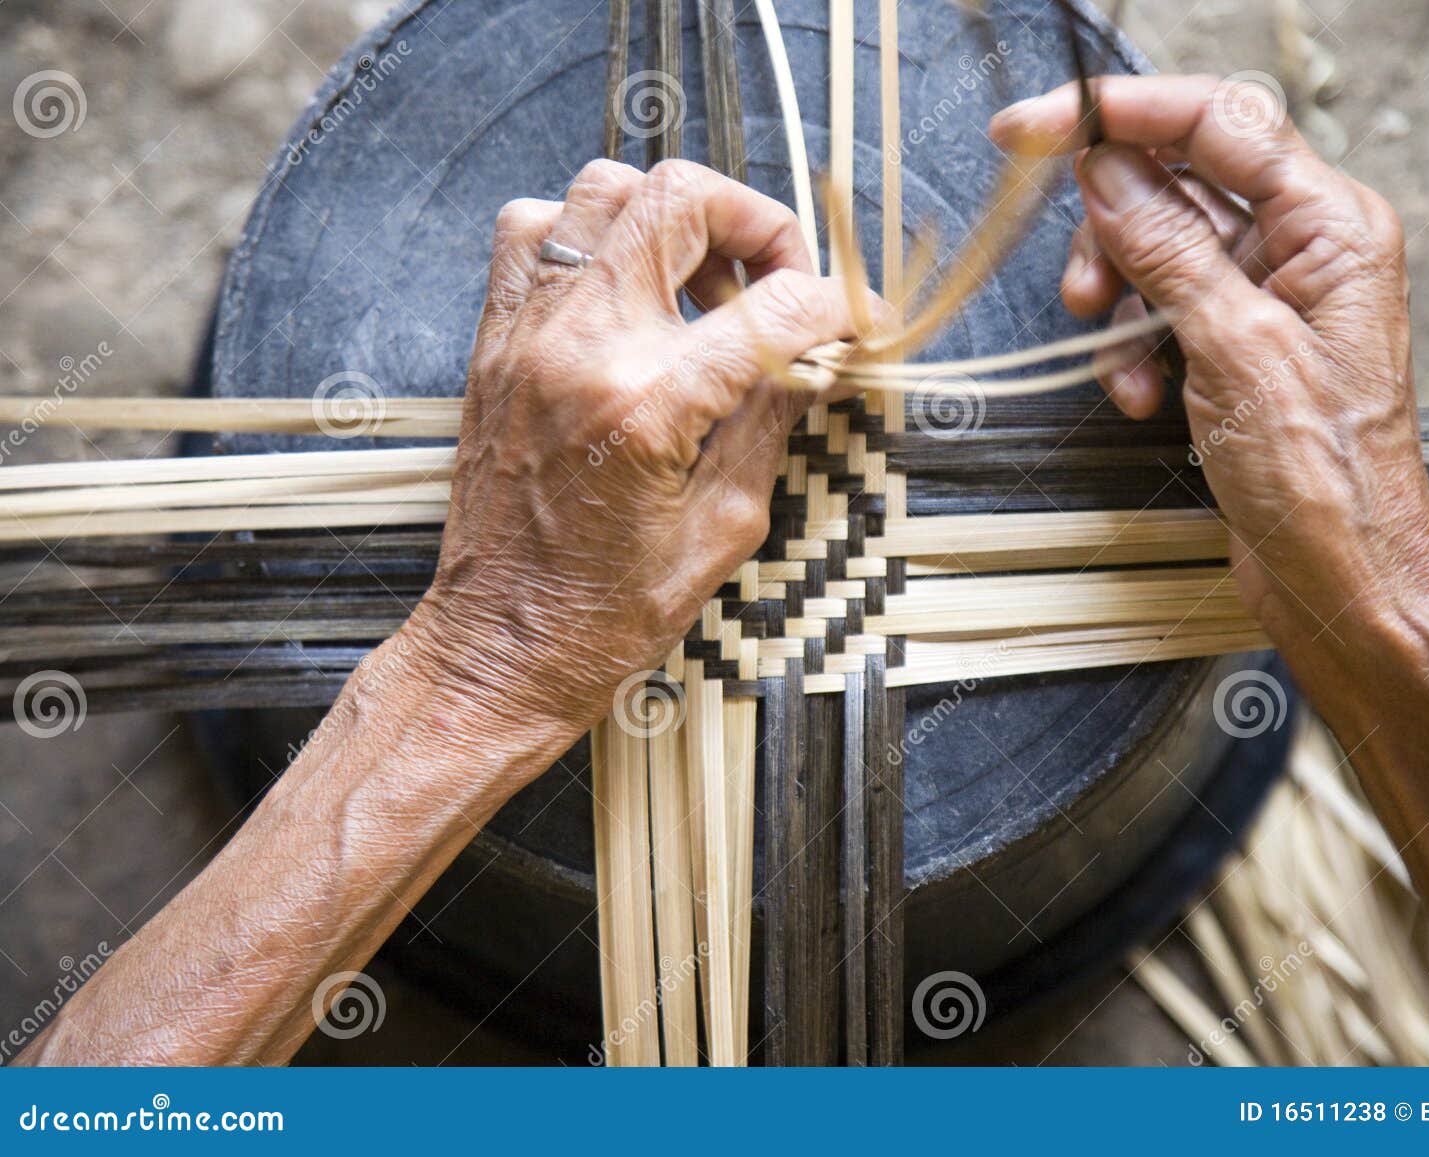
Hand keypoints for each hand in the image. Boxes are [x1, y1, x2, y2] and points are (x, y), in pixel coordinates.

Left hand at [403, 159, 859, 755]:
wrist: (501, 644)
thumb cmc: (608, 610)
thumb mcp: (726, 526)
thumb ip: (774, 421)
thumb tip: (820, 358)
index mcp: (648, 407)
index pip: (774, 310)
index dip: (840, 308)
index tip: (862, 321)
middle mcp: (580, 348)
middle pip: (681, 200)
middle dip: (758, 224)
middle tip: (782, 280)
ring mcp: (528, 333)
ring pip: (605, 188)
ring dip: (674, 219)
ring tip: (705, 284)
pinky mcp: (495, 339)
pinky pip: (536, 228)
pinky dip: (592, 232)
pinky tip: (627, 289)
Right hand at [991, 76, 1428, 652]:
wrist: (1341, 583)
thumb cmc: (1326, 484)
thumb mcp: (1236, 352)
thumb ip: (1170, 249)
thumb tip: (1108, 168)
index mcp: (1332, 226)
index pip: (1218, 123)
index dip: (1122, 114)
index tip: (1038, 129)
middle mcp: (1304, 249)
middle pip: (1178, 183)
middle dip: (1114, 232)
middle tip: (1077, 286)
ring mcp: (1269, 298)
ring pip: (1157, 249)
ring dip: (1119, 302)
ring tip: (1118, 363)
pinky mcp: (1237, 346)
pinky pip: (1159, 310)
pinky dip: (1132, 348)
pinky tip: (1141, 396)